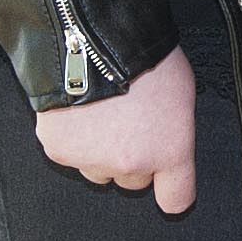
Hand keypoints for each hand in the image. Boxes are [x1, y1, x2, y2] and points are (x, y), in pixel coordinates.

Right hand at [35, 43, 197, 213]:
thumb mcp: (181, 90)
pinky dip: (73, 139)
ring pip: (99, 171)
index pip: (176, 198)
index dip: (171, 191)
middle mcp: (132, 164)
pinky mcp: (60, 151)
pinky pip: (70, 155)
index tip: (168, 188)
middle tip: (128, 124)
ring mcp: (93, 160)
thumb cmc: (142, 57)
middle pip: (133, 181)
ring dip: (101, 152)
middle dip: (132, 158)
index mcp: (169, 151)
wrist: (91, 42)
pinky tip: (79, 113)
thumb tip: (167, 137)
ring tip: (102, 115)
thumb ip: (174, 128)